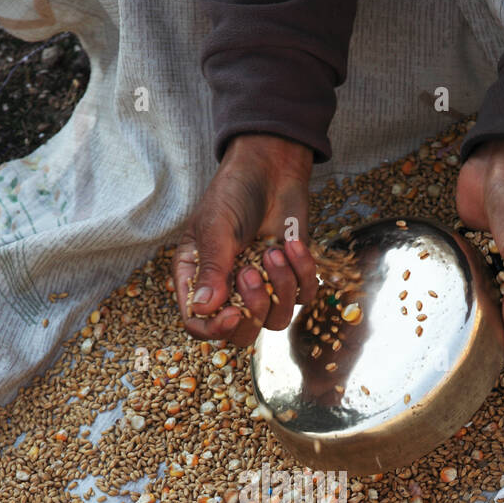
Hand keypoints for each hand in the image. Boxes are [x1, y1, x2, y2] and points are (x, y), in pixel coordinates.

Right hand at [173, 133, 317, 346]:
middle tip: (251, 272)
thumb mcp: (216, 227)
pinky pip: (304, 296)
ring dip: (280, 287)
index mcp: (199, 279)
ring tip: (274, 251)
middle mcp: (229, 290)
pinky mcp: (292, 277)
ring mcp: (263, 287)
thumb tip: (204, 308)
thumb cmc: (234, 192)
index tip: (234, 314)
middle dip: (253, 308)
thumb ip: (212, 268)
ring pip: (276, 319)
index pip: (200, 324)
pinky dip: (303, 272)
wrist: (271, 168)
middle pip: (241, 334)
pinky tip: (292, 244)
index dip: (216, 329)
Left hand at [455, 138, 503, 350]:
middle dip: (490, 326)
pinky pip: (470, 280)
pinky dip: (461, 285)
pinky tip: (447, 292)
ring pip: (487, 301)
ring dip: (473, 306)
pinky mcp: (480, 255)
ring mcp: (502, 267)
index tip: (487, 350)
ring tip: (451, 318)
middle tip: (464, 337)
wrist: (499, 164)